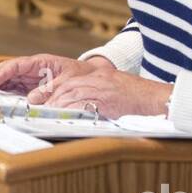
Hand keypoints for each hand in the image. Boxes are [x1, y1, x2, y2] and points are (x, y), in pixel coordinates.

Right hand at [0, 53, 81, 96]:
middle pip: (7, 70)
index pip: (16, 65)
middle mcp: (32, 69)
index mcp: (40, 62)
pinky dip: (4, 92)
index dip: (2, 73)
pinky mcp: (32, 87)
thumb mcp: (67, 81)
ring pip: (9, 79)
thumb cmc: (80, 76)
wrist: (91, 77)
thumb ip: (49, 89)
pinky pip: (15, 88)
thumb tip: (31, 99)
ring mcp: (31, 78)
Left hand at [34, 58, 172, 117]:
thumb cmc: (137, 98)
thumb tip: (73, 106)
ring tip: (45, 113)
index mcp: (98, 75)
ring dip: (56, 104)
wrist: (156, 99)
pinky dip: (69, 110)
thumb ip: (94, 95)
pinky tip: (61, 116)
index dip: (51, 88)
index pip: (68, 80)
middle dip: (48, 95)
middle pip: (65, 85)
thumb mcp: (113, 90)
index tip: (38, 97)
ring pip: (70, 93)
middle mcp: (97, 79)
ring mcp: (101, 88)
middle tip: (35, 105)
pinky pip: (82, 103)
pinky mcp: (106, 99)